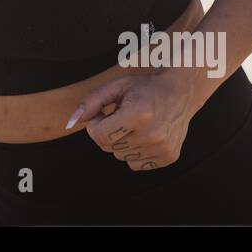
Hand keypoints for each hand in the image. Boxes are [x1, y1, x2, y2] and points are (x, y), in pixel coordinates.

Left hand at [66, 70, 203, 171]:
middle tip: (121, 117)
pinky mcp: (169, 157)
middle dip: (109, 133)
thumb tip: (70, 122)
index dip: (95, 126)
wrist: (180, 92)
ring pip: (122, 157)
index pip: (99, 137)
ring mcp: (162, 148)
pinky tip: (145, 135)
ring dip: (123, 142)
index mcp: (139, 115)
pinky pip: (136, 164)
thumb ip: (91, 102)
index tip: (103, 115)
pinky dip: (136, 152)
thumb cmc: (144, 88)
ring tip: (136, 124)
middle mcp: (153, 135)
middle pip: (109, 148)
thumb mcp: (116, 87)